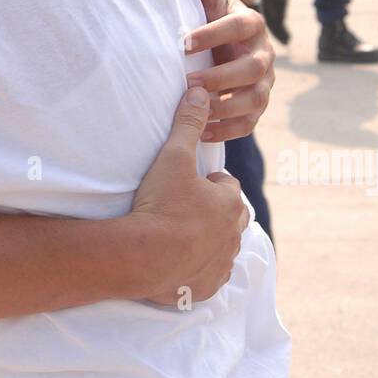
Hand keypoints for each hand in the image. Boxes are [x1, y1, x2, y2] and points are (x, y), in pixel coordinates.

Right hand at [130, 86, 249, 304]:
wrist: (144, 256)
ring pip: (222, 248)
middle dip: (214, 212)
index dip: (209, 182)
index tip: (189, 184)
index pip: (227, 186)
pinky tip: (177, 264)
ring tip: (179, 235)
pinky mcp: (207, 287)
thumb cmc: (162, 203)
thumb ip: (188, 123)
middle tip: (185, 208)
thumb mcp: (173, 156)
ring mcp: (221, 263)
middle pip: (231, 218)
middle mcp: (233, 234)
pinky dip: (197, 270)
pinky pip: (209, 277)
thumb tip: (199, 90)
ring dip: (207, 241)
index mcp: (229, 202)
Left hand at [178, 0, 274, 140]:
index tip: (182, 43)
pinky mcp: (258, 106)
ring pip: (254, 99)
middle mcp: (264, 54)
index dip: (213, 34)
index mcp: (252, 24)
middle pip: (252, 69)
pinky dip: (227, 130)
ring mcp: (264, 83)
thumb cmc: (214, 17)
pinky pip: (249, 123)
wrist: (229, 44)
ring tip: (195, 111)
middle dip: (221, 78)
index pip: (238, 26)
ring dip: (225, 107)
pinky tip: (202, 132)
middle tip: (188, 83)